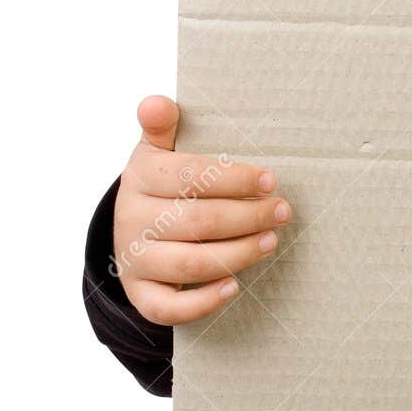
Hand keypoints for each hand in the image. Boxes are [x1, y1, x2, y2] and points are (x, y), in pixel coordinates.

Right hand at [111, 94, 289, 325]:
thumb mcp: (157, 153)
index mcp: (140, 178)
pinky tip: (234, 287)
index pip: (189, 177)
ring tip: (271, 241)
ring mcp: (135, 260)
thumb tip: (156, 102)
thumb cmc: (160, 189)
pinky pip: (168, 308)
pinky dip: (202, 302)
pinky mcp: (141, 295)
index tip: (270, 179)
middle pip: (197, 221)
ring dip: (237, 254)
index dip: (233, 178)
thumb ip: (161, 126)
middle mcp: (132, 220)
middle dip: (247, 216)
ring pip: (189, 263)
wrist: (129, 235)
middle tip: (282, 211)